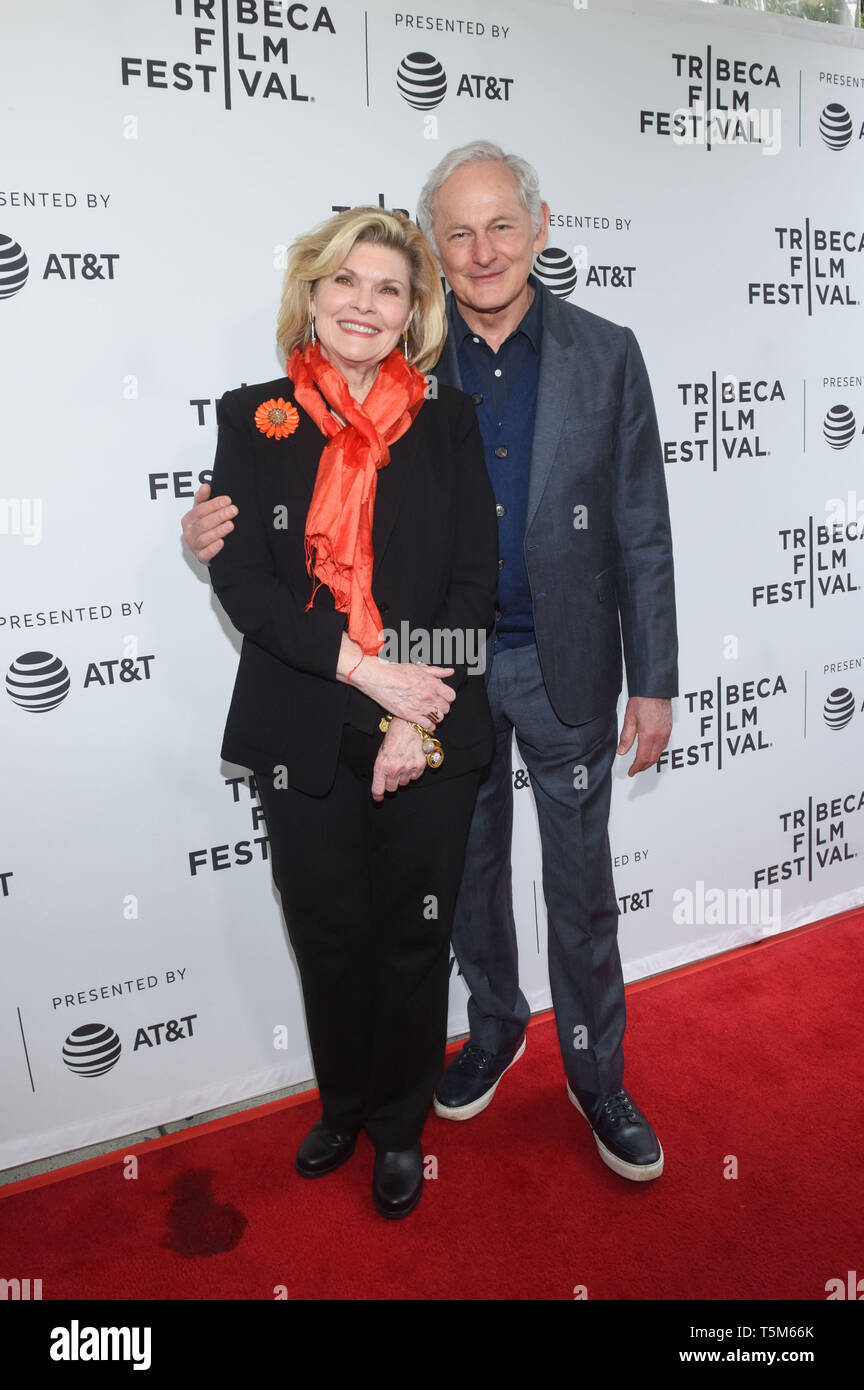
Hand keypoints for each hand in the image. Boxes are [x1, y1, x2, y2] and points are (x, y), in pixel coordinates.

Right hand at [181, 483, 237, 562]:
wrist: (206, 550)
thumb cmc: (204, 529)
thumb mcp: (202, 512)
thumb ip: (202, 499)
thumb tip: (205, 486)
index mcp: (188, 520)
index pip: (200, 510)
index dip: (214, 504)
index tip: (227, 500)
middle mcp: (189, 533)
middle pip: (203, 523)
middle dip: (219, 516)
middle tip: (233, 510)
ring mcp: (194, 546)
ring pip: (204, 538)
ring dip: (218, 531)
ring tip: (230, 525)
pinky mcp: (201, 557)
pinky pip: (205, 554)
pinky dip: (213, 548)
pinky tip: (222, 542)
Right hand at [339, 640, 455, 726]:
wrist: (379, 678)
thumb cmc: (397, 671)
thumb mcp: (419, 668)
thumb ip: (436, 671)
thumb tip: (449, 672)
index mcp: (432, 684)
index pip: (451, 696)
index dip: (448, 697)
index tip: (443, 697)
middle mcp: (428, 696)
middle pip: (446, 708)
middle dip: (442, 707)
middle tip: (436, 706)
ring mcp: (420, 707)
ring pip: (439, 718)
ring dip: (436, 717)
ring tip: (430, 714)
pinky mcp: (410, 716)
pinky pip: (427, 726)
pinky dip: (428, 725)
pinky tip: (424, 721)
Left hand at [371, 720, 427, 800]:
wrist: (409, 725)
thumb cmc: (394, 737)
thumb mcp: (382, 752)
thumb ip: (382, 768)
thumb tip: (383, 782)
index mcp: (381, 765)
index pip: (378, 788)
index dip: (377, 795)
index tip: (378, 798)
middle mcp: (394, 768)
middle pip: (392, 788)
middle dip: (391, 783)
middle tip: (392, 773)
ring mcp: (408, 768)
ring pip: (404, 783)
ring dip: (402, 777)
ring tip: (402, 763)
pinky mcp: (420, 765)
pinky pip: (415, 777)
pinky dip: (413, 772)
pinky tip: (411, 761)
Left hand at [617, 696, 672, 775]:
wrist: (656, 689)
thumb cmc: (643, 700)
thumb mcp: (630, 719)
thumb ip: (626, 737)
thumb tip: (622, 751)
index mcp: (649, 735)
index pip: (642, 758)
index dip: (636, 768)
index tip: (631, 772)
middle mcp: (659, 736)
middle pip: (652, 759)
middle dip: (643, 767)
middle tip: (634, 769)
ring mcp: (666, 733)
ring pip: (658, 753)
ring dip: (650, 761)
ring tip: (641, 763)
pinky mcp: (668, 729)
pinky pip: (663, 746)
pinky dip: (656, 753)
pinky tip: (650, 751)